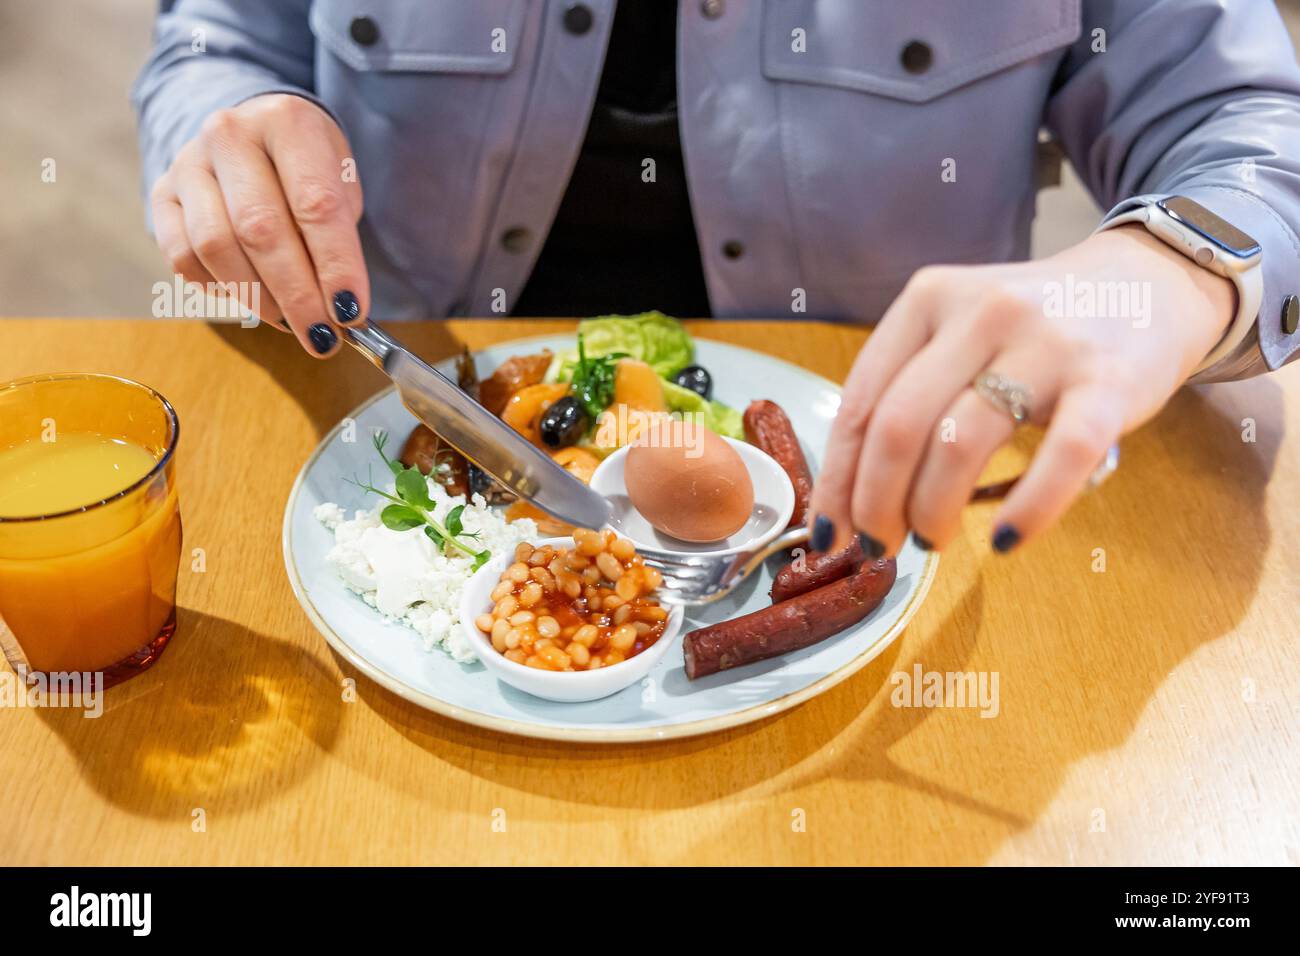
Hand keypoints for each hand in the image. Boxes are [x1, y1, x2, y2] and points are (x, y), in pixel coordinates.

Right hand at [150, 94, 366, 355]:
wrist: (257, 135)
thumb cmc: (308, 168)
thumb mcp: (341, 184)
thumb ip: (340, 237)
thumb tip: (341, 308)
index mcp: (287, 121)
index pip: (315, 204)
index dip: (335, 265)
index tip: (350, 311)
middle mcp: (230, 133)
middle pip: (260, 230)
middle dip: (297, 295)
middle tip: (322, 335)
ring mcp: (188, 163)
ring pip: (216, 247)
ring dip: (260, 298)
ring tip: (292, 321)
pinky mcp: (162, 194)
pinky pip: (183, 257)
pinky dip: (221, 289)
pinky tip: (253, 297)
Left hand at [808, 225, 1236, 554]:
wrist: (1150, 285)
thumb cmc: (1034, 330)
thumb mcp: (957, 333)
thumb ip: (908, 392)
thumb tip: (853, 494)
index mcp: (929, 299)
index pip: (860, 401)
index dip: (839, 478)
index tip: (832, 530)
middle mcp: (981, 312)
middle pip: (898, 427)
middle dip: (876, 503)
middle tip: (881, 543)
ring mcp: (1047, 344)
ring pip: (961, 444)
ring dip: (933, 511)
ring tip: (932, 541)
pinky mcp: (1109, 382)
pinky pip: (1061, 457)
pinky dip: (1028, 509)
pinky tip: (1004, 540)